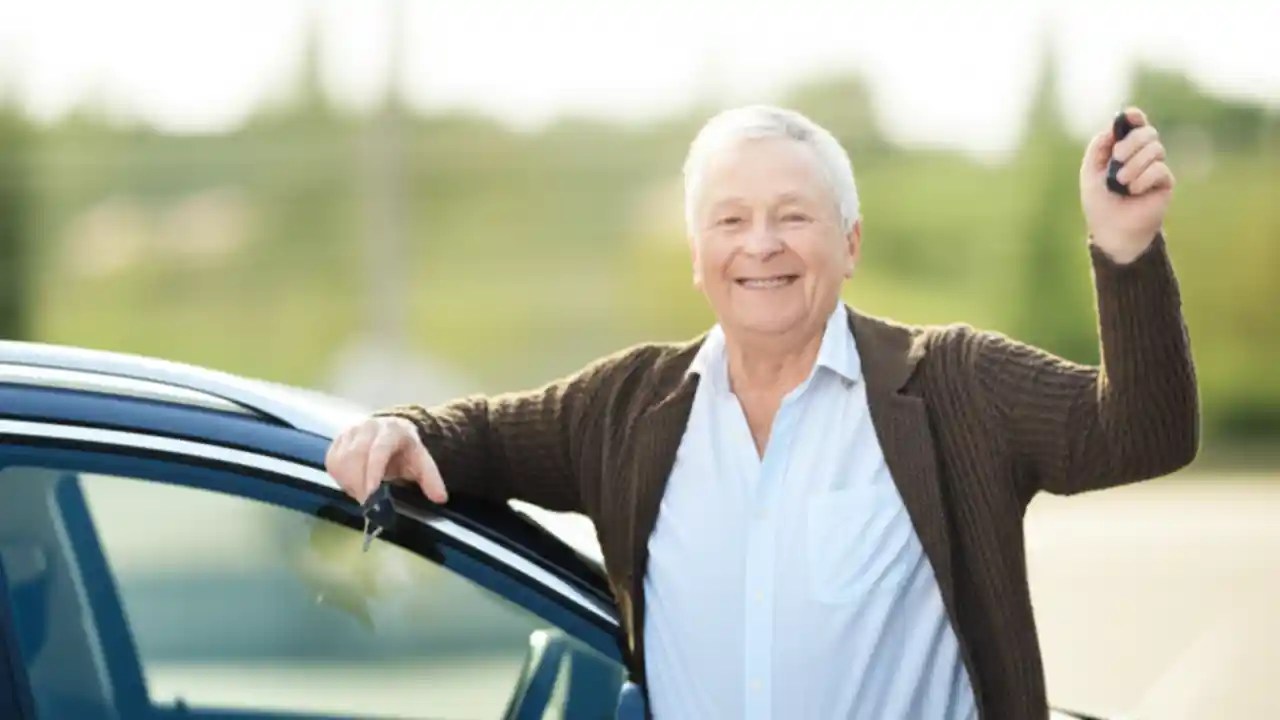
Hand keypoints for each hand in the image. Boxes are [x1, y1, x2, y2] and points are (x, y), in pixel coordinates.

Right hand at [325, 416, 448, 504]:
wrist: (391, 431)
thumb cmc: (406, 451)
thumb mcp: (421, 462)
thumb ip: (431, 479)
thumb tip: (440, 498)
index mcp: (391, 430)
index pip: (377, 452)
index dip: (372, 474)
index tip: (370, 497)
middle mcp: (367, 427)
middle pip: (355, 457)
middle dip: (359, 484)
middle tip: (368, 503)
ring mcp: (350, 431)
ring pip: (340, 461)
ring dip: (349, 482)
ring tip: (363, 492)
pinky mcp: (337, 440)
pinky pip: (331, 462)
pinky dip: (340, 478)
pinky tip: (353, 484)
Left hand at [1080, 107, 1174, 263]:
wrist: (1111, 229)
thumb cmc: (1099, 202)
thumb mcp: (1090, 172)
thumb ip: (1098, 148)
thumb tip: (1112, 127)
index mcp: (1123, 149)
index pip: (1135, 125)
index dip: (1134, 117)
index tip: (1129, 116)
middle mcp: (1142, 154)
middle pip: (1148, 132)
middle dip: (1132, 142)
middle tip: (1117, 156)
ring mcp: (1155, 167)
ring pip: (1156, 149)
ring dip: (1134, 164)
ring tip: (1120, 182)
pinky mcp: (1165, 182)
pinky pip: (1159, 169)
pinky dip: (1143, 178)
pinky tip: (1133, 191)